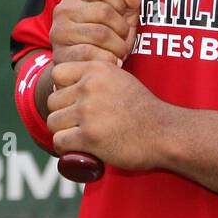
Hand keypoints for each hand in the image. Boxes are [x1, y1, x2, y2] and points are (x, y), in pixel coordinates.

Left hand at [46, 59, 171, 170]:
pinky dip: (65, 148)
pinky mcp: (89, 136)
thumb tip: (63, 84)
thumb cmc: (143, 110)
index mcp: (96, 69)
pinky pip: (59, 141)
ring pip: (52, 121)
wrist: (164, 133)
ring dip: (63, 132)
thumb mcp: (120, 79)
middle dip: (62, 113)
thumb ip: (95, 77)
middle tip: (78, 124)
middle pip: (52, 100)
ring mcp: (88, 111)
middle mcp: (89, 86)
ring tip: (78, 137)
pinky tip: (77, 149)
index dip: (62, 89)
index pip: (57, 73)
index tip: (74, 101)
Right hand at [49, 0, 141, 67]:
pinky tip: (111, 61)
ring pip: (100, 34)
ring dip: (118, 47)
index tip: (121, 17)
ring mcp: (60, 31)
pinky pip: (91, 54)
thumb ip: (129, 1)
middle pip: (104, 12)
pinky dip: (108, 59)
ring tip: (119, 52)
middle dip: (122, 29)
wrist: (79, 67)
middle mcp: (64, 9)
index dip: (120, 3)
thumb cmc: (101, 38)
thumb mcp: (119, 16)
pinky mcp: (61, 54)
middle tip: (123, 40)